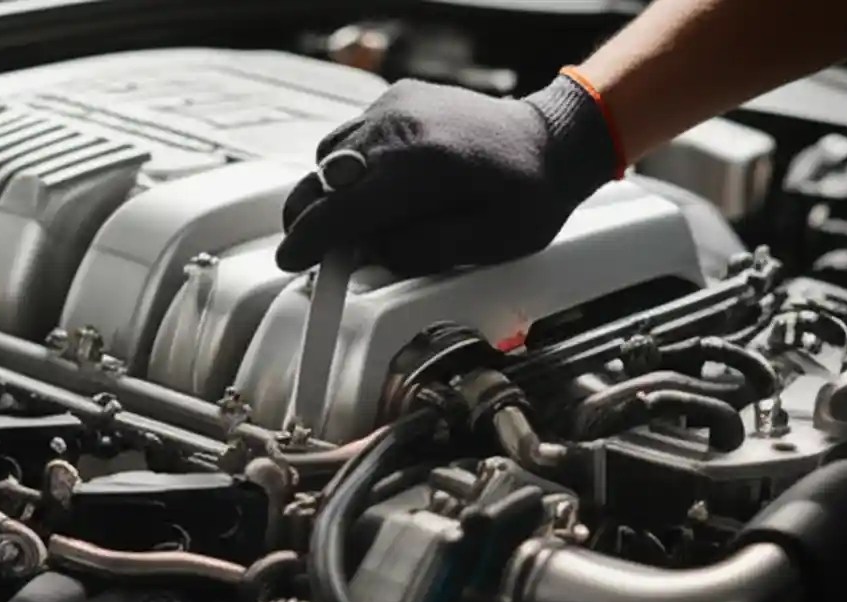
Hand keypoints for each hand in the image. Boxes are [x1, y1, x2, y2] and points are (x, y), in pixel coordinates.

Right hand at [276, 75, 618, 274]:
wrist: (554, 138)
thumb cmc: (529, 193)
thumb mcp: (488, 242)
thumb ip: (422, 252)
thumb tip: (372, 255)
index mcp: (421, 167)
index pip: (341, 208)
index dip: (308, 239)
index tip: (292, 258)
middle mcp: (401, 127)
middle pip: (323, 178)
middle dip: (306, 217)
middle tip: (307, 248)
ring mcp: (395, 106)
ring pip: (329, 153)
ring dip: (326, 190)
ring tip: (344, 222)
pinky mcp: (396, 98)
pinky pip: (350, 134)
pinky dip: (346, 165)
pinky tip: (367, 187)